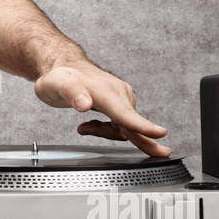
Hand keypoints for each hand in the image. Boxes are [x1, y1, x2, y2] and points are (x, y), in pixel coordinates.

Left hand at [33, 61, 170, 156]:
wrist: (65, 67)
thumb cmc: (61, 77)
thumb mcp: (57, 85)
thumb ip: (72, 93)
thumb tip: (84, 104)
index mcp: (106, 91)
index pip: (125, 113)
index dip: (142, 126)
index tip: (160, 132)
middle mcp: (119, 93)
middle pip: (129, 126)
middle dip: (136, 139)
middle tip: (159, 152)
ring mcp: (122, 98)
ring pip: (125, 128)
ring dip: (106, 132)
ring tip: (84, 127)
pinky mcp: (121, 102)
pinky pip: (122, 124)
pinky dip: (108, 129)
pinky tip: (91, 125)